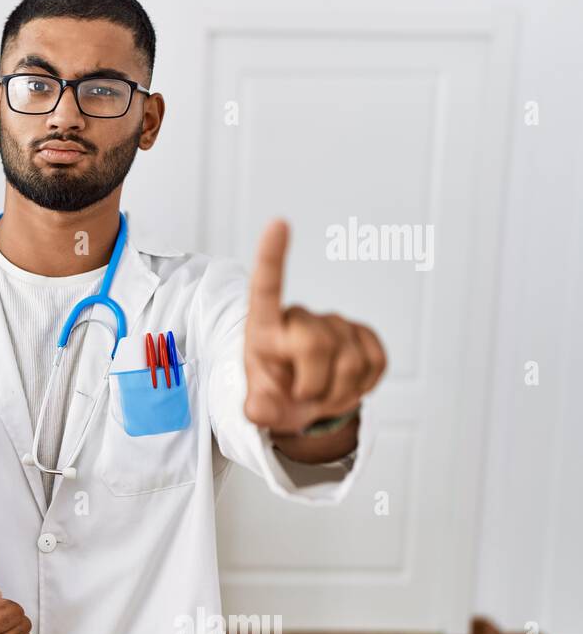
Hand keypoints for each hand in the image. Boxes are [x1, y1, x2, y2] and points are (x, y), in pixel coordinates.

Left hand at [244, 220, 386, 443]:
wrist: (305, 403)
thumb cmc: (275, 395)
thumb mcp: (260, 406)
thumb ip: (258, 409)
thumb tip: (260, 410)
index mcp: (265, 326)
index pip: (267, 288)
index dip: (273, 256)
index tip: (278, 223)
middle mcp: (300, 318)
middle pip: (316, 344)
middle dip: (313, 384)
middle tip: (303, 396)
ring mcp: (335, 324)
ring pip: (350, 361)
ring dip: (337, 392)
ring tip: (320, 395)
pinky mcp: (365, 335)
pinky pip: (375, 364)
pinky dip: (361, 387)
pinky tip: (342, 386)